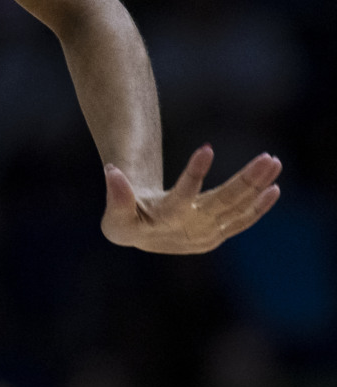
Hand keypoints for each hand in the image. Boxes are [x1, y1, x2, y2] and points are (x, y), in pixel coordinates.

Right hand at [101, 146, 281, 253]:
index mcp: (166, 222)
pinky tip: (274, 188)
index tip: (206, 147)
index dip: (195, 173)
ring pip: (239, 208)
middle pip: (224, 202)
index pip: (183, 196)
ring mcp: (210, 234)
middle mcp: (193, 229)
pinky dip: (259, 206)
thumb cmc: (125, 222)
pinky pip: (243, 220)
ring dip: (259, 186)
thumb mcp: (116, 213)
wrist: (140, 239)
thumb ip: (117, 195)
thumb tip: (112, 170)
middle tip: (266, 158)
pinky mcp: (219, 234)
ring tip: (274, 163)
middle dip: (247, 179)